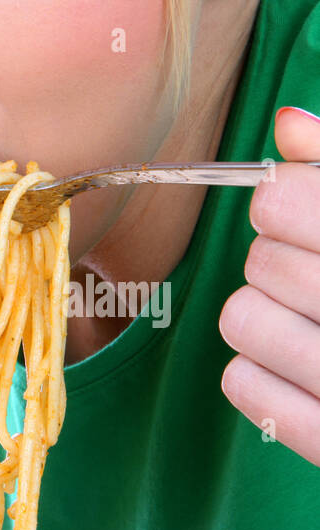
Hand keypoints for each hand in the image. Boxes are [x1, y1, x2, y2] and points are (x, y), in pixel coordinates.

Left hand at [219, 106, 319, 463]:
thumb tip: (286, 124)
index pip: (282, 202)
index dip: (284, 200)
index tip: (305, 211)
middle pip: (260, 261)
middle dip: (280, 259)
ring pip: (240, 319)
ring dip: (264, 315)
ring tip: (313, 321)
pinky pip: (241, 383)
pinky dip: (259, 374)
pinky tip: (303, 369)